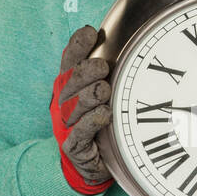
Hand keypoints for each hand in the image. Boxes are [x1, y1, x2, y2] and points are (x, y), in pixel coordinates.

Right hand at [50, 24, 113, 194]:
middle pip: (71, 81)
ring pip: (75, 105)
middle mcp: (65, 102)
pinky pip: (80, 132)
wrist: (94, 162)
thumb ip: (110, 70)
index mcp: (71, 84)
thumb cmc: (102, 121)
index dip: (77, 45)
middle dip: (86, 71)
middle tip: (103, 67)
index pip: (69, 59)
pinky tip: (105, 114)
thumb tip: (130, 41)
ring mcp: (67, 124)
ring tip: (105, 90)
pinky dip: (92, 121)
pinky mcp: (73, 146)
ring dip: (90, 95)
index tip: (91, 33)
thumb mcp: (105, 93)